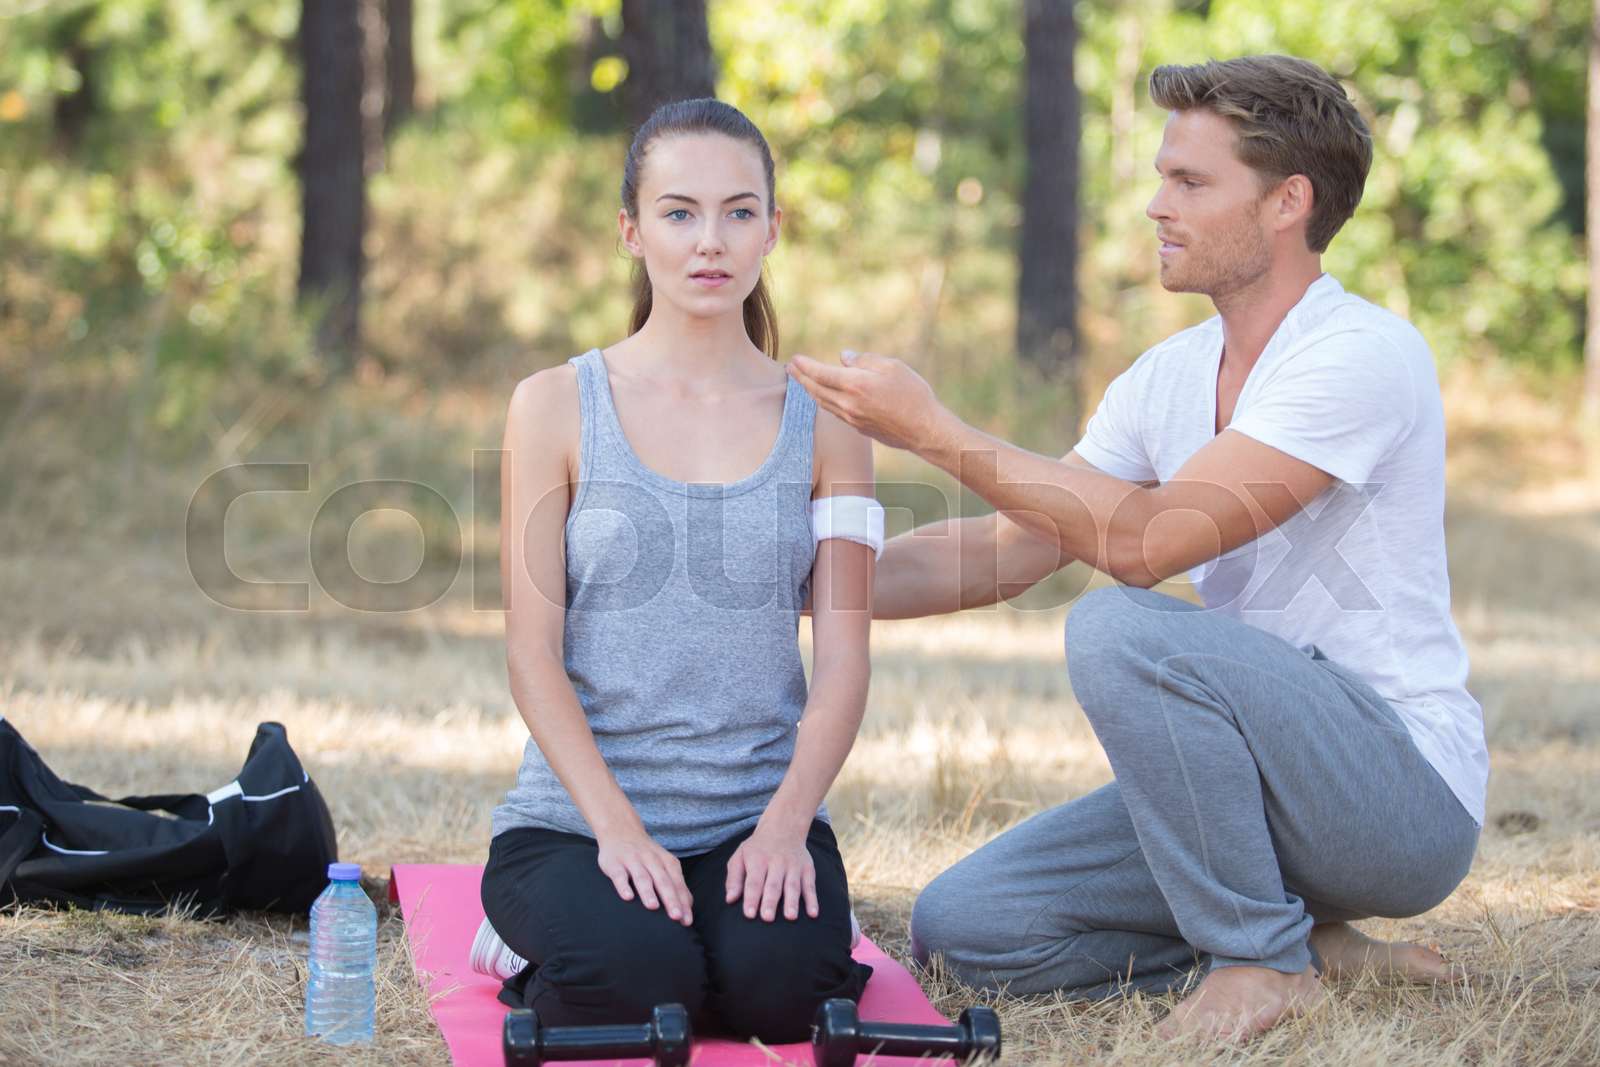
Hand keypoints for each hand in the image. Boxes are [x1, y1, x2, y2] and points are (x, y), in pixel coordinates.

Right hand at [596, 829, 693, 925]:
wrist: (621, 830)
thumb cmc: (646, 855)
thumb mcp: (664, 864)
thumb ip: (676, 884)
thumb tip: (688, 907)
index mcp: (666, 862)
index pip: (677, 883)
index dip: (682, 902)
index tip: (686, 921)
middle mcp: (651, 860)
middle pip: (663, 881)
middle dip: (670, 899)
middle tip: (676, 917)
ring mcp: (633, 860)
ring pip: (642, 877)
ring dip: (648, 892)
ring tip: (653, 907)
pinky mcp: (615, 863)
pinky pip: (619, 875)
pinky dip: (623, 885)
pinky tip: (627, 897)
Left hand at [725, 826, 817, 921]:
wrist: (784, 826)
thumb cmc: (757, 848)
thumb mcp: (740, 856)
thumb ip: (734, 879)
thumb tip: (730, 899)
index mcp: (757, 859)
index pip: (754, 881)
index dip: (751, 898)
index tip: (749, 914)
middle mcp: (776, 862)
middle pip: (773, 884)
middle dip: (770, 901)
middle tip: (767, 918)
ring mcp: (793, 865)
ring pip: (792, 885)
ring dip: (792, 901)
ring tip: (790, 917)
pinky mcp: (807, 868)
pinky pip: (810, 885)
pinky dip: (812, 900)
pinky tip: (813, 913)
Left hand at [787, 350, 945, 452]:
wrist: (924, 430)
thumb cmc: (913, 394)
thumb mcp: (893, 367)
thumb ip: (865, 360)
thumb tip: (844, 357)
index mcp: (855, 385)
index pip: (821, 374)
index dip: (806, 366)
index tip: (795, 359)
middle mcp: (848, 404)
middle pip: (816, 390)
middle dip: (800, 378)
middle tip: (789, 368)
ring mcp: (852, 418)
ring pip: (823, 403)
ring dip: (809, 391)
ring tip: (801, 380)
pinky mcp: (858, 427)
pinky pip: (833, 412)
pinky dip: (823, 401)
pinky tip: (823, 396)